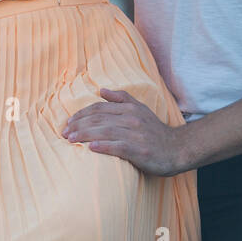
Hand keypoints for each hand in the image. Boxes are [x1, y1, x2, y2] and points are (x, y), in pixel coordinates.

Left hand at [61, 88, 188, 176]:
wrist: (178, 149)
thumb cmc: (156, 131)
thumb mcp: (140, 109)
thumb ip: (121, 98)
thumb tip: (101, 90)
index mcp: (130, 108)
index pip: (100, 108)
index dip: (82, 114)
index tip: (69, 122)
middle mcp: (132, 119)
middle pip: (99, 119)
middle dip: (78, 125)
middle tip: (64, 133)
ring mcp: (136, 134)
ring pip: (105, 131)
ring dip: (84, 135)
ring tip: (70, 140)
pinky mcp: (140, 150)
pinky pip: (118, 147)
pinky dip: (103, 146)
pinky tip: (90, 148)